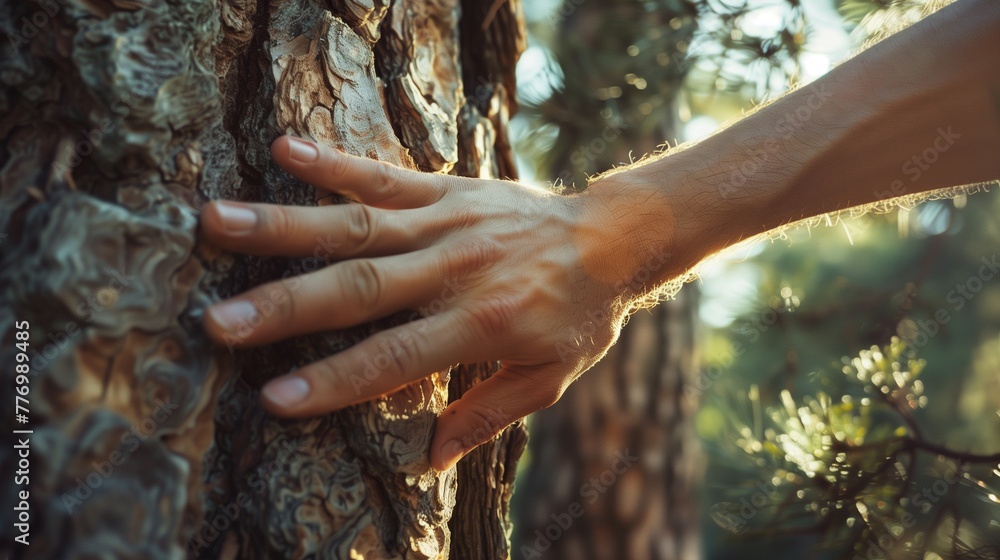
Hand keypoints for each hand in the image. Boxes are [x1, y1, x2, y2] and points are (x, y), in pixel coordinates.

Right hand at [200, 136, 679, 470]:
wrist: (614, 237)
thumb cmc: (579, 316)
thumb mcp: (547, 378)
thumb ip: (486, 415)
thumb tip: (428, 461)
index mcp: (481, 324)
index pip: (393, 358)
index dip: (332, 381)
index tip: (272, 398)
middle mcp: (456, 269)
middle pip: (359, 290)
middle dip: (285, 307)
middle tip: (218, 322)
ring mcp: (447, 223)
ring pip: (356, 225)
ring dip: (284, 227)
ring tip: (215, 223)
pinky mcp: (447, 188)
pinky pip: (385, 174)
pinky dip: (335, 162)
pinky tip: (285, 149)